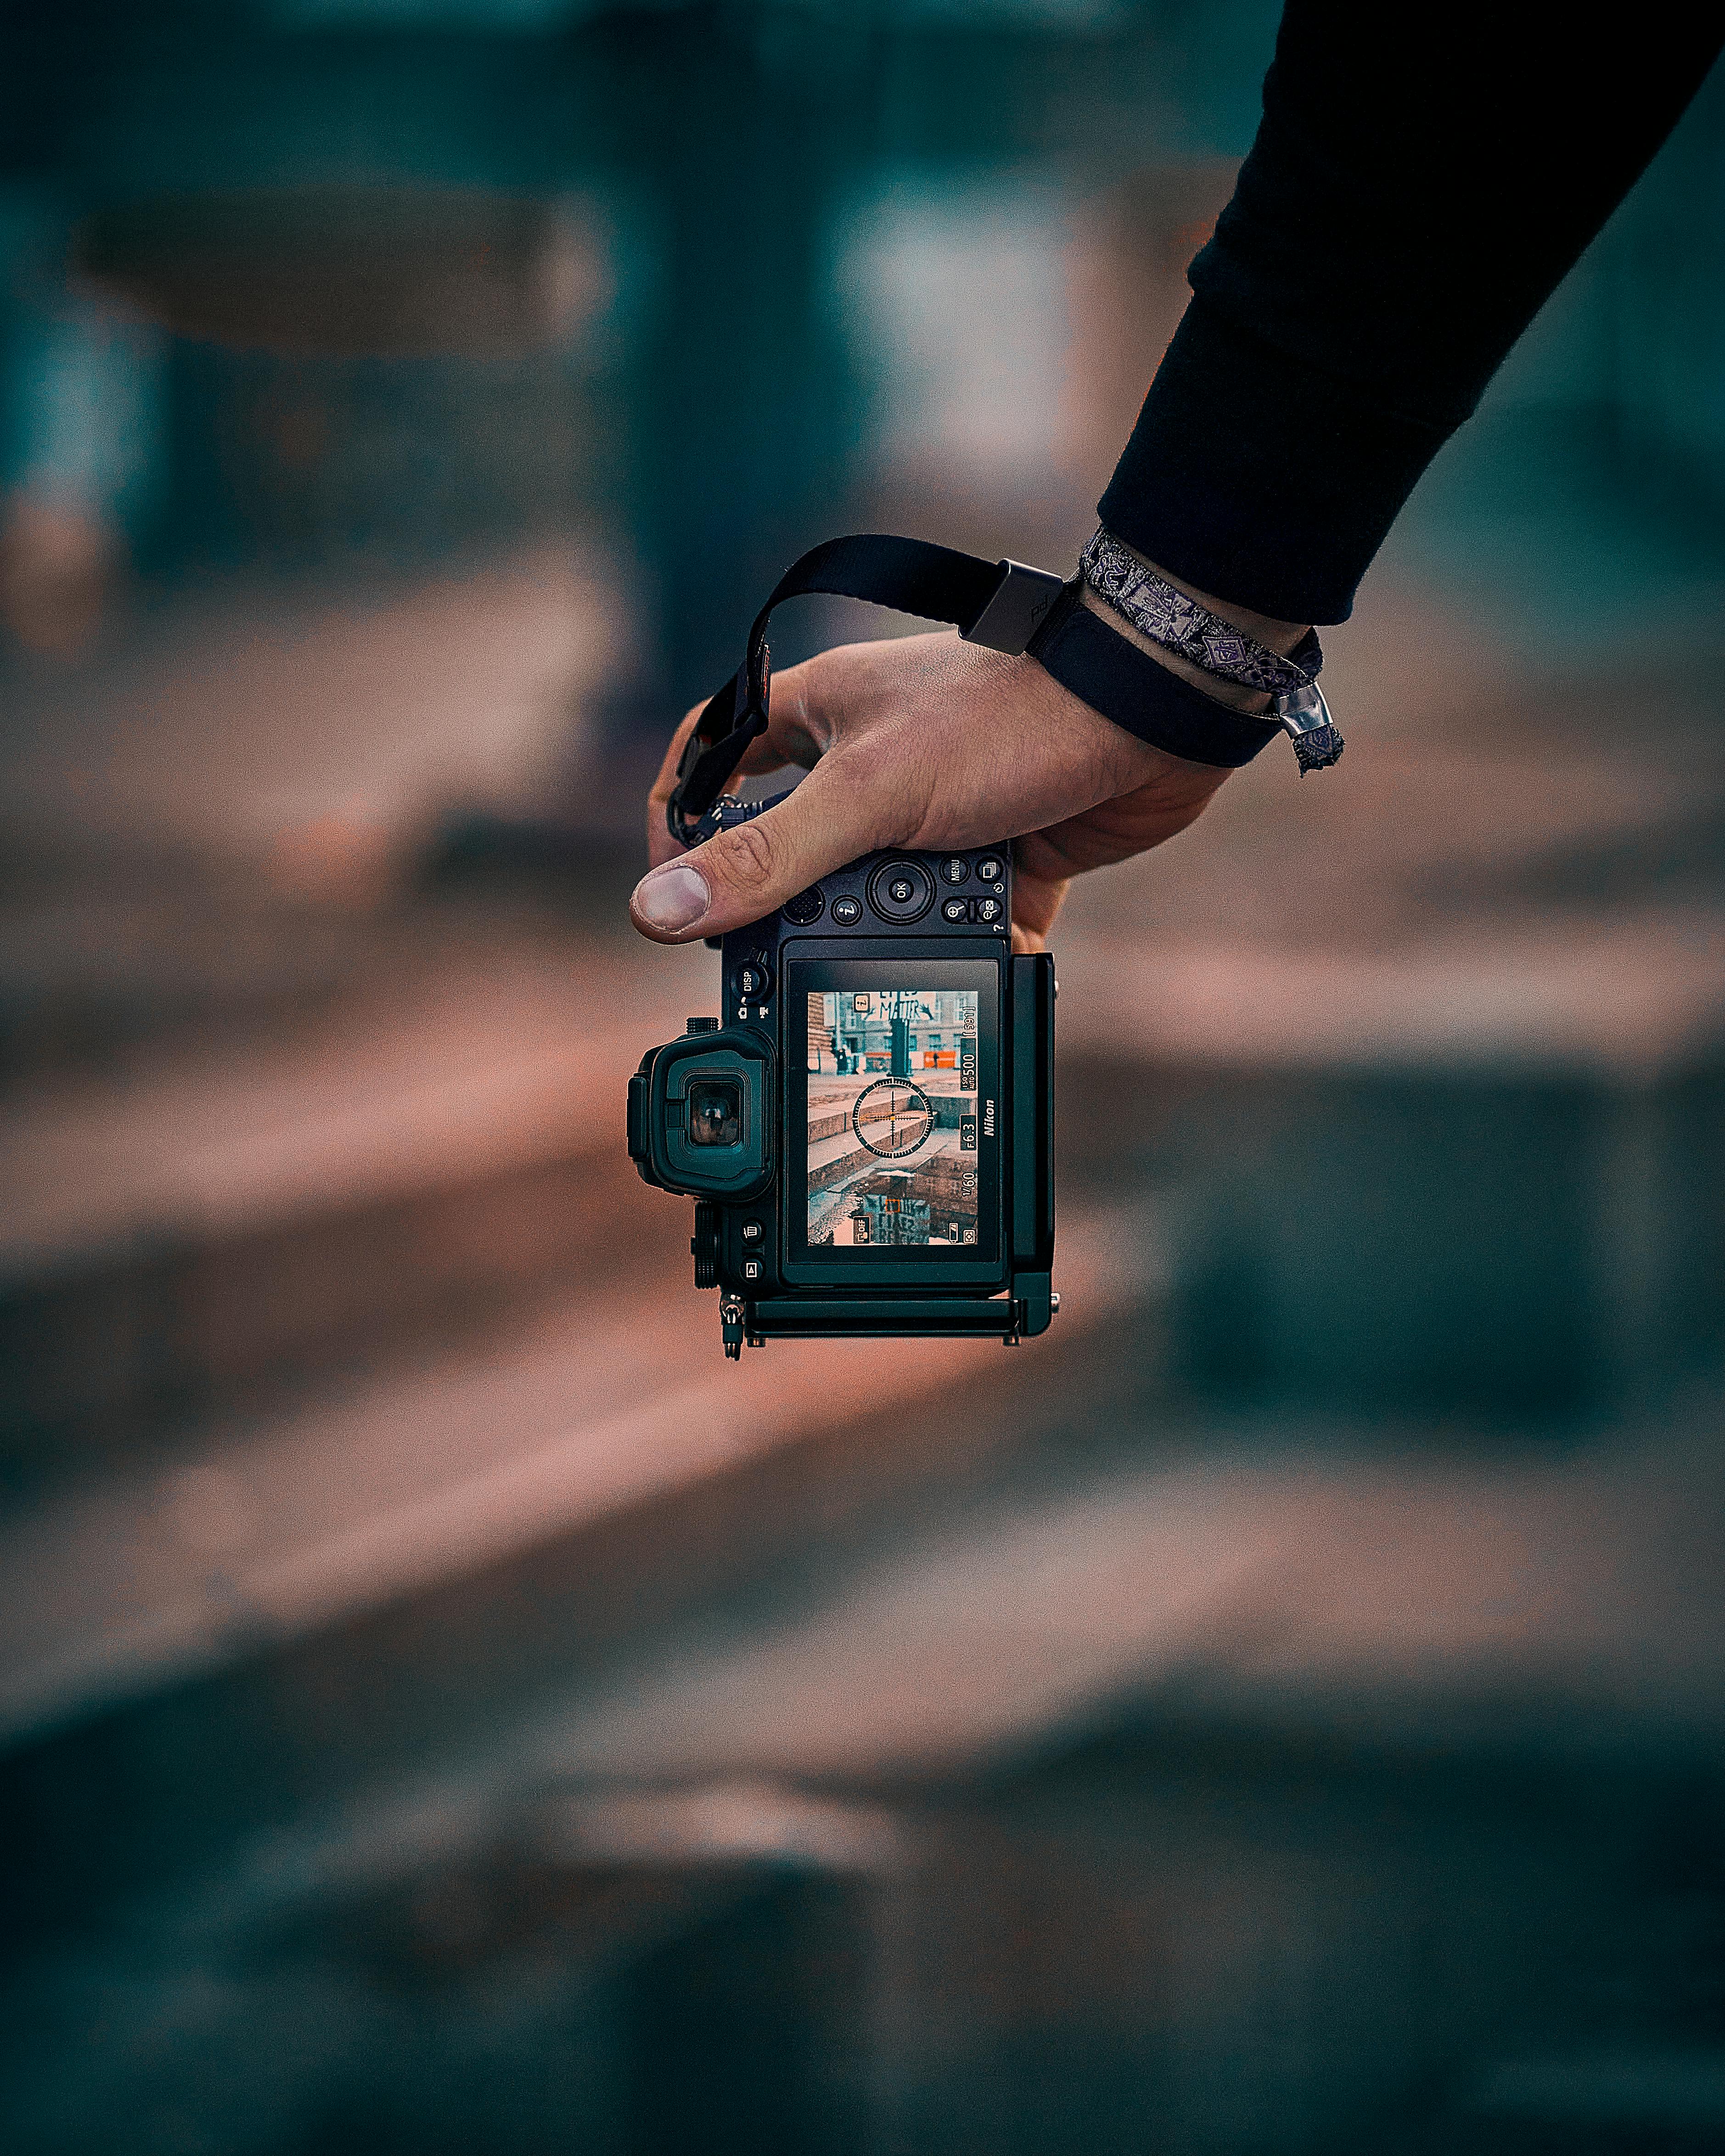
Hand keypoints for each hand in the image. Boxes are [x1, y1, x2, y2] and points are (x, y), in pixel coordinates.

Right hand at [629, 629, 1231, 952]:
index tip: (677, 889)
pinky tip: (977, 960)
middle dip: (793, 903)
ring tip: (898, 947)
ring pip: (875, 890)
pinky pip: (958, 916)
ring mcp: (933, 808)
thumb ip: (769, 855)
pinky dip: (966, 942)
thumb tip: (661, 906)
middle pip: (793, 843)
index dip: (683, 817)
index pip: (716, 756)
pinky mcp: (994, 852)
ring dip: (886, 928)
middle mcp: (870, 758)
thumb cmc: (1008, 718)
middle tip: (778, 954)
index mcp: (821, 715)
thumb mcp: (867, 792)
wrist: (1146, 719)